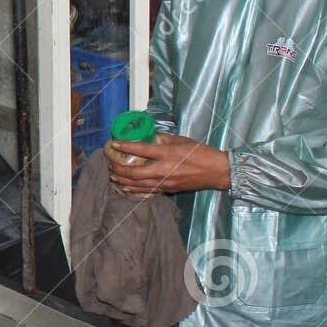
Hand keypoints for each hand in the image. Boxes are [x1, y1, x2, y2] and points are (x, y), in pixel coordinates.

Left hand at [106, 133, 230, 195]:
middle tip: (110, 164)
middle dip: (119, 168)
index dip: (125, 146)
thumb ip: (164, 138)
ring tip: (113, 175)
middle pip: (134, 172)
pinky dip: (134, 189)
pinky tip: (126, 187)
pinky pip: (147, 191)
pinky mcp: (168, 189)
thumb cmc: (200, 153)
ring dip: (123, 180)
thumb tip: (149, 135)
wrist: (216, 171)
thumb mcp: (182, 140)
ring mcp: (165, 182)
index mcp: (167, 153)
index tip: (114, 144)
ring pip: (138, 184)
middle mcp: (163, 169)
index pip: (141, 150)